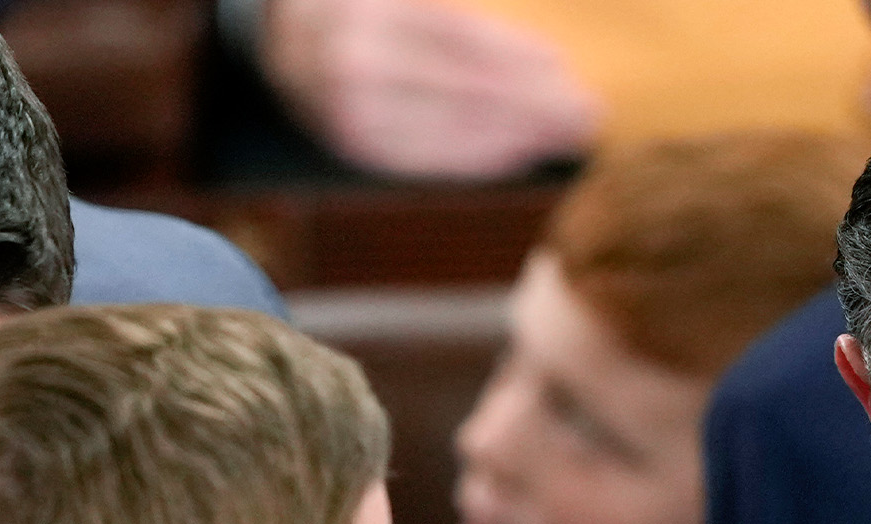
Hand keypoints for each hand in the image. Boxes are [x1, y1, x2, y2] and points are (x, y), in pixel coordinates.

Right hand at [260, 0, 599, 180]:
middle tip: (588, 113)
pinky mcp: (359, 152)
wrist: (282, 41)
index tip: (563, 66)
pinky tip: (522, 153)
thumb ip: (448, 9)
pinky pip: (433, 162)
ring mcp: (353, 116)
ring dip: (521, 138)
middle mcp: (356, 66)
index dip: (516, 56)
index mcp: (370, 13)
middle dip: (535, 106)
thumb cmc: (360, 9)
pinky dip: (484, 158)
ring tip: (568, 136)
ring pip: (454, 132)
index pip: (459, 38)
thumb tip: (531, 50)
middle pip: (465, 91)